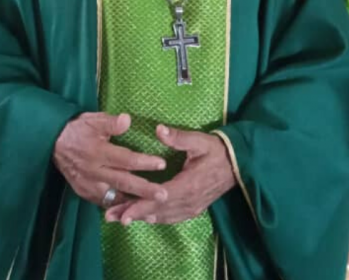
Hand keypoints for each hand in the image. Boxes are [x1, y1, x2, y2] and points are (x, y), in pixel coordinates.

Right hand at [52, 112, 167, 207]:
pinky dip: (117, 207)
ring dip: (132, 204)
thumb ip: (111, 123)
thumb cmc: (79, 129)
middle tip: (163, 195)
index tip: (162, 164)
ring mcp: (88, 185)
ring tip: (151, 210)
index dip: (144, 162)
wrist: (53, 142)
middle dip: (144, 190)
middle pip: (123, 182)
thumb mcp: (94, 120)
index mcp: (97, 153)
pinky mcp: (84, 192)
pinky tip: (131, 210)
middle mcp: (93, 172)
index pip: (125, 160)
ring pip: (113, 197)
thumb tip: (127, 120)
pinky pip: (103, 202)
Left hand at [105, 125, 236, 225]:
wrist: (238, 164)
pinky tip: (145, 217)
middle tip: (111, 217)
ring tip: (120, 218)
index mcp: (188, 185)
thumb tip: (159, 130)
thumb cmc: (216, 150)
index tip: (122, 212)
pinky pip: (172, 217)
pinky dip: (156, 218)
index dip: (140, 206)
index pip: (160, 198)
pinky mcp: (194, 209)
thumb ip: (179, 137)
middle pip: (157, 211)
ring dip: (142, 217)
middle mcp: (189, 201)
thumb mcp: (199, 140)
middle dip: (134, 214)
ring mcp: (192, 208)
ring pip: (163, 217)